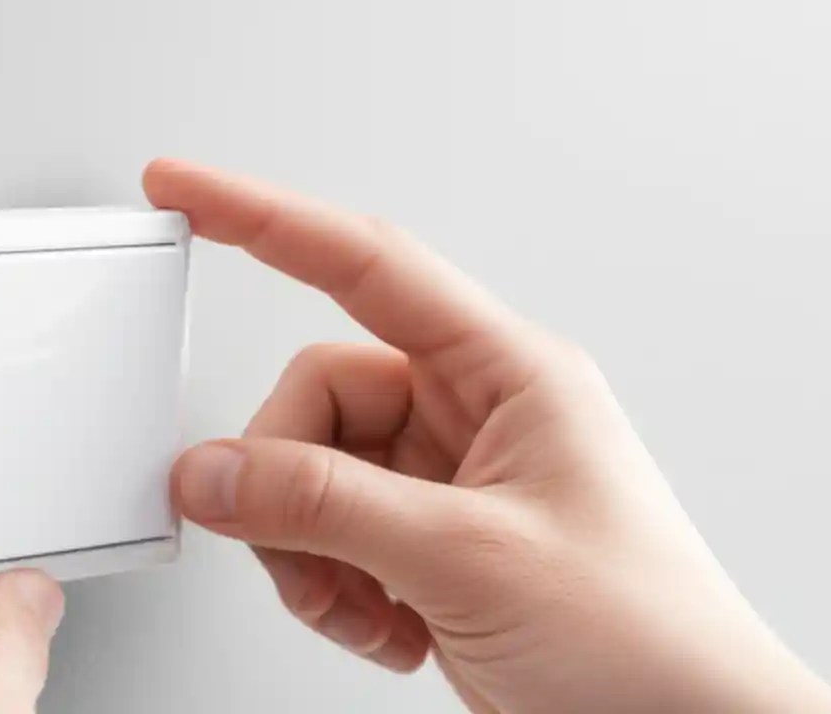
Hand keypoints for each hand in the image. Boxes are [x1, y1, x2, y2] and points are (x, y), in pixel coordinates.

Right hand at [146, 159, 830, 712]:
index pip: (365, 267)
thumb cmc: (644, 640)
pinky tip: (383, 626)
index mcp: (507, 374)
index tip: (186, 191)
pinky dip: (329, 587)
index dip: (262, 217)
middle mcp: (472, 416)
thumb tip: (212, 471)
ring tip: (359, 608)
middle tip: (301, 551)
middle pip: (318, 400)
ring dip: (308, 553)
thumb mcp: (469, 557)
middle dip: (289, 485)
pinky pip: (327, 533)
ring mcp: (444, 482)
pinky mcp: (423, 542)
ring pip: (310, 476)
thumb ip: (324, 504)